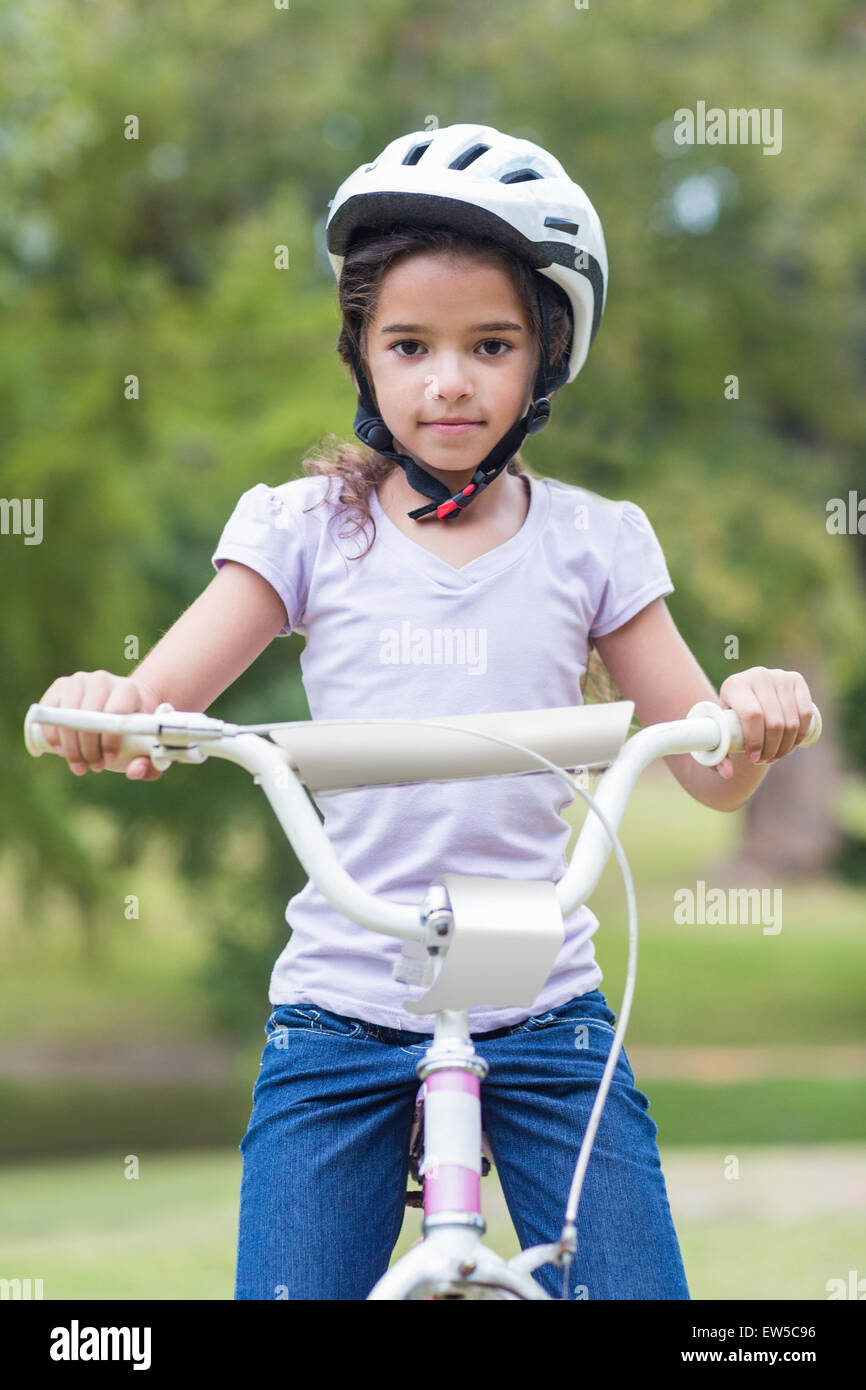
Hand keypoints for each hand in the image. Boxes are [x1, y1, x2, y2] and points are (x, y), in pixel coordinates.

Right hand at [35, 670, 165, 779]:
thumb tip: (135, 771)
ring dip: (70, 746)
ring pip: (66, 716)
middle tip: (94, 767)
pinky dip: (52, 736)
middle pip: (88, 716)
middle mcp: (103, 679)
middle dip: (88, 749)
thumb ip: (150, 763)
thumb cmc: (135, 729)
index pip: (115, 713)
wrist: (123, 704)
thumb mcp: (148, 747)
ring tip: (79, 764)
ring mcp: (79, 681)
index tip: (110, 759)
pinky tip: (62, 751)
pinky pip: (49, 713)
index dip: (110, 740)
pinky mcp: (60, 686)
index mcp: (128, 689)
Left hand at [715, 667, 814, 779]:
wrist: (744, 698)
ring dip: (785, 745)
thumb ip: (718, 757)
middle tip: (764, 759)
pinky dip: (801, 735)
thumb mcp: (719, 736)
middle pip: (773, 721)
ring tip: (775, 755)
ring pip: (791, 720)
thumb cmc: (728, 721)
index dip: (756, 740)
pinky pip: (806, 713)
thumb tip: (728, 773)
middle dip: (771, 748)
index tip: (753, 757)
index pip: (752, 715)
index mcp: (734, 685)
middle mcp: (757, 675)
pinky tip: (792, 745)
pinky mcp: (796, 680)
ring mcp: (779, 676)